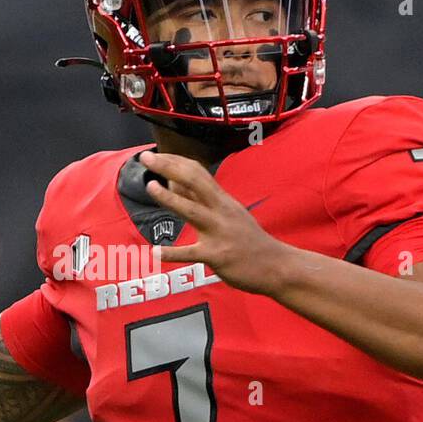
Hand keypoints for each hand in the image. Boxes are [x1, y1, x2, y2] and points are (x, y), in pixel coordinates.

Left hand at [139, 149, 292, 295]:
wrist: (276, 266)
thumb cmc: (247, 240)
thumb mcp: (228, 213)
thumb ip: (201, 200)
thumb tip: (172, 182)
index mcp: (222, 200)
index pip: (196, 172)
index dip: (173, 161)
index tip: (154, 155)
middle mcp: (221, 211)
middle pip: (194, 181)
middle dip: (169, 167)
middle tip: (146, 157)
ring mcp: (219, 232)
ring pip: (192, 210)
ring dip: (170, 198)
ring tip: (150, 186)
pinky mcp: (217, 256)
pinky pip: (191, 253)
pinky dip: (172, 253)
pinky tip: (155, 252)